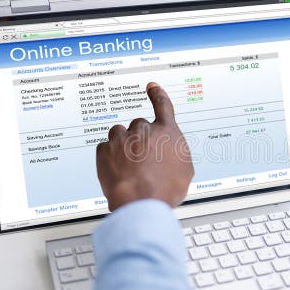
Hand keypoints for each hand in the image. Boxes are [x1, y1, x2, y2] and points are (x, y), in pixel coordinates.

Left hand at [96, 82, 193, 209]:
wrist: (140, 202)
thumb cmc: (165, 189)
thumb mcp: (185, 171)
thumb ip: (177, 154)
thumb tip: (171, 153)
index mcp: (167, 133)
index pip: (163, 105)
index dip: (157, 94)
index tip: (151, 87)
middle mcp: (144, 131)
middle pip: (139, 126)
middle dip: (140, 139)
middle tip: (141, 159)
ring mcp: (122, 139)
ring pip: (120, 134)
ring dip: (123, 145)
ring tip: (127, 165)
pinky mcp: (105, 150)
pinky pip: (106, 148)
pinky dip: (110, 157)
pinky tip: (117, 171)